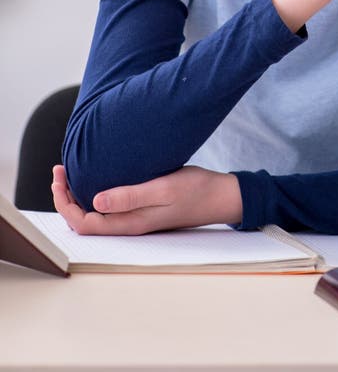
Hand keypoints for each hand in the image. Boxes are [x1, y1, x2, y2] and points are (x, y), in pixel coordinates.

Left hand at [51, 164, 242, 234]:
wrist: (220, 197)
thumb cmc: (194, 190)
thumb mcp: (162, 188)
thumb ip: (130, 196)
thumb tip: (95, 201)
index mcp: (130, 223)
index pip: (82, 222)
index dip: (64, 203)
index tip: (59, 176)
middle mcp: (128, 225)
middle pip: (83, 220)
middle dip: (65, 197)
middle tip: (60, 169)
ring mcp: (135, 220)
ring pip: (94, 214)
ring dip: (78, 195)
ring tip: (70, 172)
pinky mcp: (142, 211)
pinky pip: (108, 208)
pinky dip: (94, 193)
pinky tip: (96, 176)